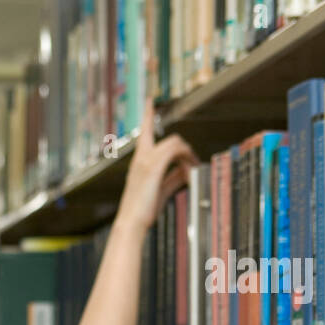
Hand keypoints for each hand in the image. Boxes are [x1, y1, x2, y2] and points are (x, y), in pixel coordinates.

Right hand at [115, 97, 200, 232]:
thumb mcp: (160, 191)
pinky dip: (187, 160)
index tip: (149, 100)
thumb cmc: (142, 211)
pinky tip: (189, 173)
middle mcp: (141, 157)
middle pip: (171, 139)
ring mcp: (146, 160)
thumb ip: (173, 179)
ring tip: (192, 172)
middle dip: (187, 150)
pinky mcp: (153, 166)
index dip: (147, 114)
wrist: (131, 223)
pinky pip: (176, 151)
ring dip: (189, 156)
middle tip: (194, 165)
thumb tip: (186, 172)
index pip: (144, 132)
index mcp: (140, 161)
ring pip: (176, 143)